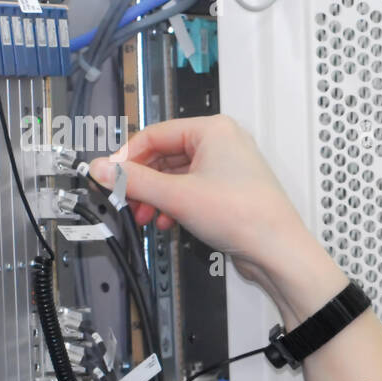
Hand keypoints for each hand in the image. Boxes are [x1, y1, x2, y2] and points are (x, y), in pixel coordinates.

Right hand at [88, 114, 302, 286]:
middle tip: (126, 200)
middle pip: (165, 155)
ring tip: (144, 216)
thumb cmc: (244, 215)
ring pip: (177, 176)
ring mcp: (228, 168)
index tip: (110, 176)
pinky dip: (175, 204)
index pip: (155, 134)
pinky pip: (192, 190)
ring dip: (157, 197)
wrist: (277, 250)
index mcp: (213, 130)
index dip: (128, 157)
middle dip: (143, 182)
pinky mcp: (230, 191)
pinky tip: (165, 222)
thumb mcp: (176, 196)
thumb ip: (135, 182)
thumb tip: (103, 170)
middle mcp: (223, 143)